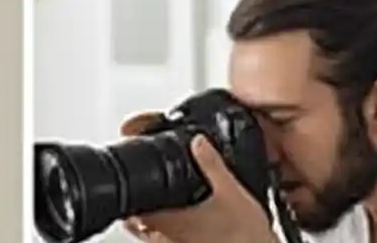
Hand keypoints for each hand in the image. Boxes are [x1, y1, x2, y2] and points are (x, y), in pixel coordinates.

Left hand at [119, 113, 275, 242]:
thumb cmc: (247, 238)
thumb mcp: (231, 192)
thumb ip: (212, 165)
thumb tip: (198, 143)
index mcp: (171, 220)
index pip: (132, 207)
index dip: (130, 194)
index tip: (133, 181)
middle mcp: (167, 238)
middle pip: (136, 223)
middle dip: (135, 208)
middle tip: (144, 192)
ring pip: (149, 237)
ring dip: (150, 223)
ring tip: (164, 209)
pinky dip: (167, 235)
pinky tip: (185, 228)